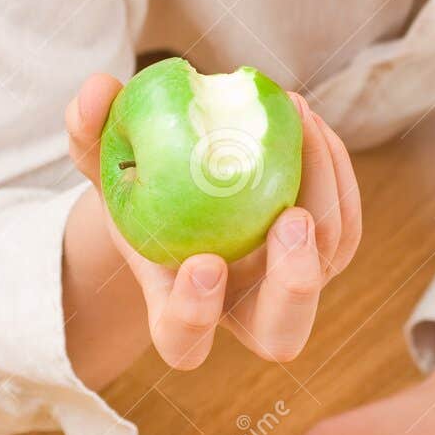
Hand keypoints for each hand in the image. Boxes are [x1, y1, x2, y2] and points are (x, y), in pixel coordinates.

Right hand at [65, 71, 360, 370]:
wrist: (186, 182)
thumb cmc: (138, 181)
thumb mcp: (103, 157)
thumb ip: (90, 133)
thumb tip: (93, 93)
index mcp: (178, 310)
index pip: (184, 342)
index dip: (194, 315)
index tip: (201, 261)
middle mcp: (243, 310)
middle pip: (282, 336)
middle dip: (293, 285)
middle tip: (289, 218)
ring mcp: (290, 284)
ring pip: (327, 263)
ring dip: (323, 195)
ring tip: (297, 123)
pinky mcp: (325, 249)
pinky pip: (345, 225)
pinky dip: (335, 174)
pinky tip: (311, 125)